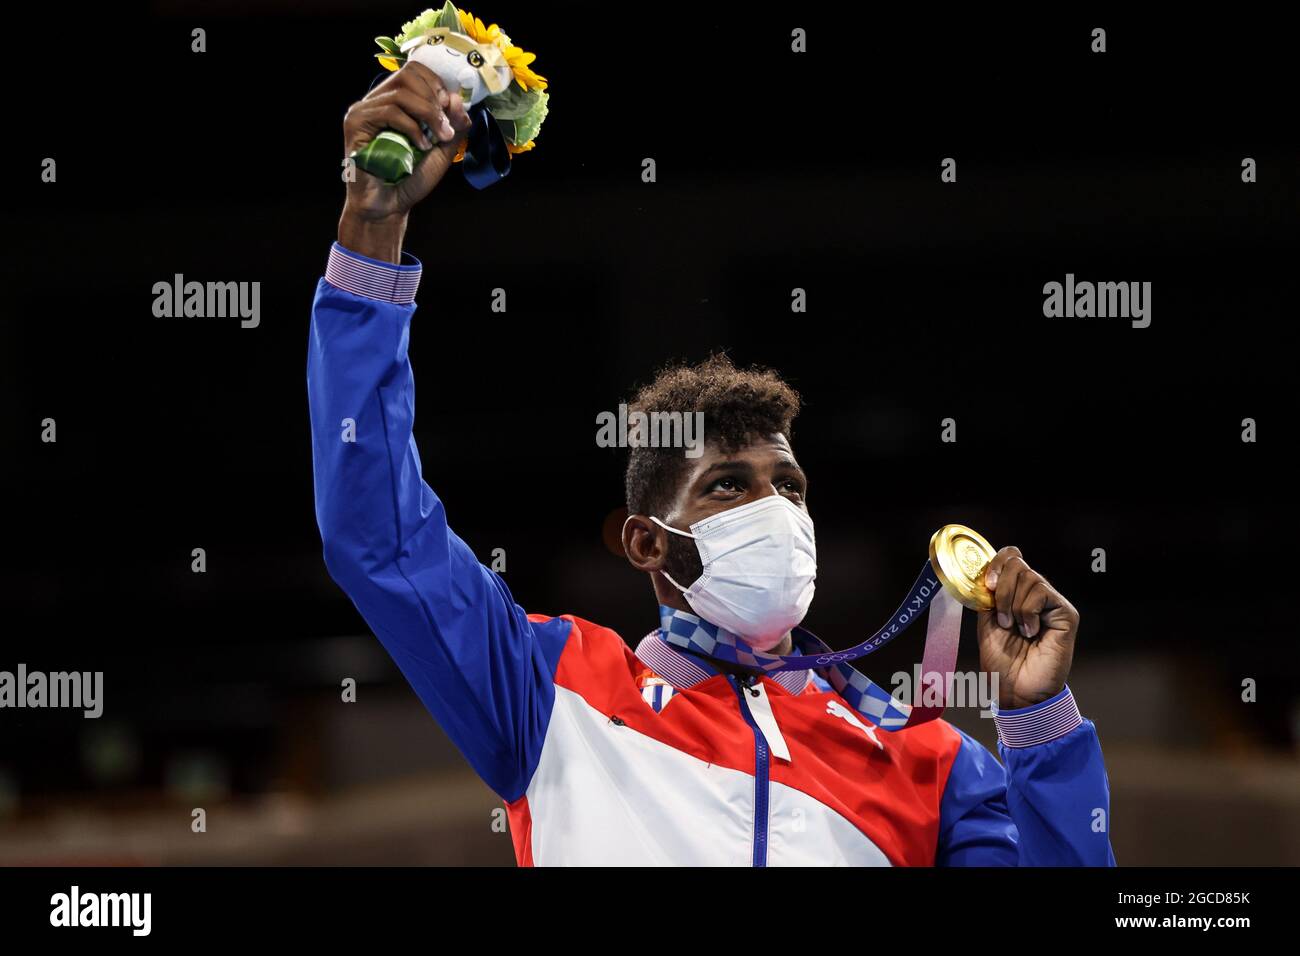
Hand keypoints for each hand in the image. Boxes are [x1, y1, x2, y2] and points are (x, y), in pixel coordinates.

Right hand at [337, 60, 472, 258]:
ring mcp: (364, 109)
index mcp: (395, 101)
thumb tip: (458, 98)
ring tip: (437, 139)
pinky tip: (420, 147)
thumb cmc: (410, 179)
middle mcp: (377, 100)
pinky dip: (412, 128)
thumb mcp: (441, 150)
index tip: (450, 113)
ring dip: (428, 115)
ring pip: (402, 93)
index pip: (416, 71)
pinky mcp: (356, 122)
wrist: (388, 207)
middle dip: (435, 101)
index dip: (438, 86)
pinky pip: (389, 111)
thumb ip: (453, 125)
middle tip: (445, 129)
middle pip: (409, 75)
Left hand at [975, 546, 1078, 709]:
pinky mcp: (1066, 613)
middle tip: (1001, 618)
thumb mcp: (986, 622)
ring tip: (1015, 628)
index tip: (986, 584)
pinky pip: (1042, 593)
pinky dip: (1027, 612)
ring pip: (1029, 577)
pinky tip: (1030, 632)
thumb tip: (984, 573)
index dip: (996, 563)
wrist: (1016, 691)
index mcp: (1016, 593)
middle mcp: (1036, 594)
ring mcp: (1052, 603)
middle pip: (1018, 564)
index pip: (1012, 557)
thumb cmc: (1002, 662)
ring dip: (1012, 604)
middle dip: (1001, 589)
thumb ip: (987, 596)